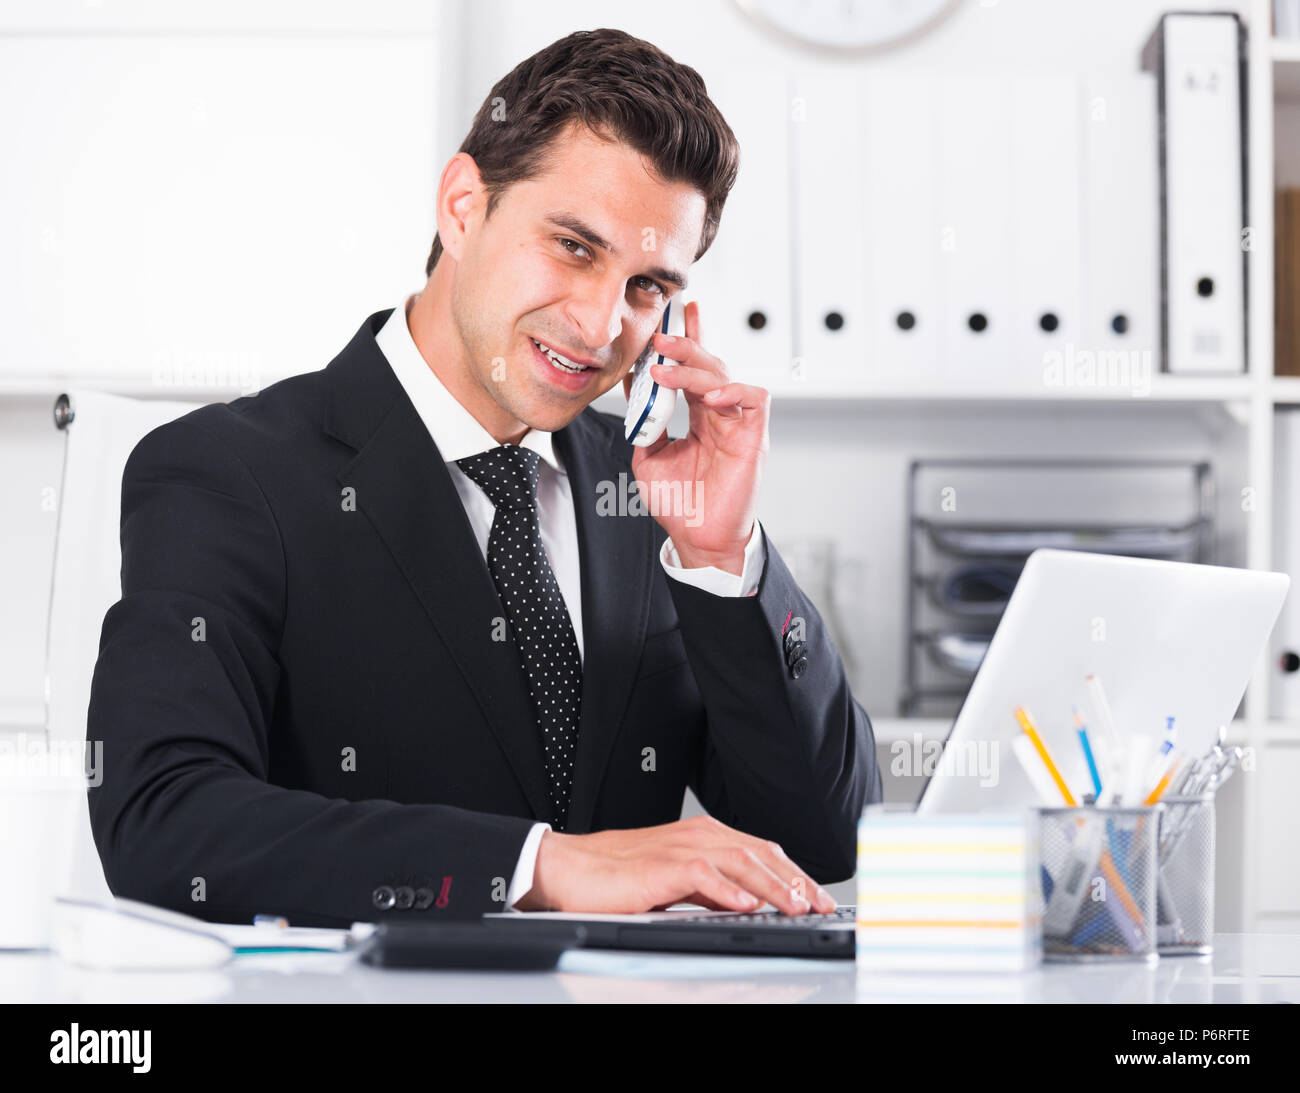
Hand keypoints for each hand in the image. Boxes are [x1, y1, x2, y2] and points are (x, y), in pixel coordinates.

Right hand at [512, 814, 835, 914]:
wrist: (569, 868)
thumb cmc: (617, 876)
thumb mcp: (676, 883)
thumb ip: (712, 889)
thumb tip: (750, 904)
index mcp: (703, 836)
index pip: (761, 850)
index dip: (794, 873)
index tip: (818, 896)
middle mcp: (697, 836)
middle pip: (759, 853)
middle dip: (795, 880)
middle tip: (821, 905)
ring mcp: (679, 849)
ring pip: (739, 861)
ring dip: (771, 886)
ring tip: (795, 907)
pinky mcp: (659, 868)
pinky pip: (700, 875)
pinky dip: (727, 890)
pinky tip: (745, 905)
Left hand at [621, 301, 768, 575]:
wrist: (698, 538)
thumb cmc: (680, 505)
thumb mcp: (650, 458)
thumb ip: (645, 424)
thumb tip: (633, 389)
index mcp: (700, 416)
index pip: (695, 369)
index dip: (690, 339)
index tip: (678, 312)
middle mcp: (721, 415)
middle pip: (709, 365)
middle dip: (686, 345)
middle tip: (660, 338)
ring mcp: (739, 424)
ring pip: (725, 376)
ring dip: (695, 368)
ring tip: (665, 368)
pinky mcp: (754, 437)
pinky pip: (754, 400)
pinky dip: (733, 391)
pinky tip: (710, 396)